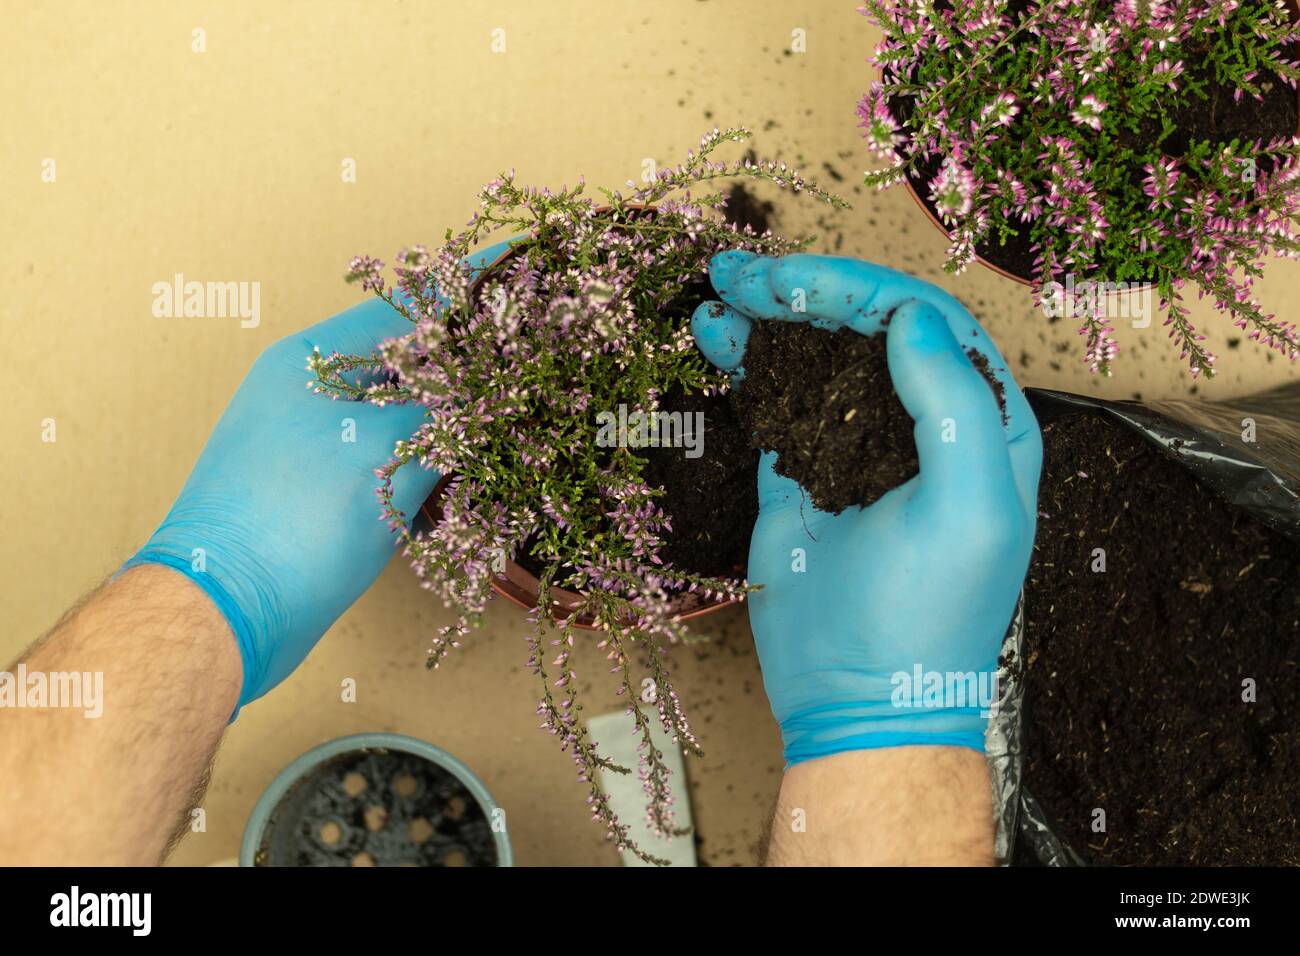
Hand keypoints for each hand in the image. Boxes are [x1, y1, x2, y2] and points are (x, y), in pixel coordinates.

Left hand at [124, 241, 511, 710]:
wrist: (223, 615)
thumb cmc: (298, 519)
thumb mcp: (384, 451)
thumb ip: (447, 411)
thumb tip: (498, 385)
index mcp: (313, 361)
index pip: (407, 308)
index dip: (469, 292)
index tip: (524, 269)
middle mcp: (310, 393)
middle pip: (408, 363)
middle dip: (470, 363)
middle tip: (534, 360)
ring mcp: (313, 446)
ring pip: (403, 417)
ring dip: (453, 422)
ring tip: (515, 418)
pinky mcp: (322, 496)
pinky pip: (391, 464)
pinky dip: (429, 467)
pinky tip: (470, 480)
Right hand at [692, 252, 1041, 765]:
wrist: (857, 699)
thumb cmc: (930, 614)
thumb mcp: (969, 510)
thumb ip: (952, 405)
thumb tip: (908, 318)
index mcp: (981, 423)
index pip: (926, 323)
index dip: (861, 289)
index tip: (794, 282)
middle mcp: (921, 421)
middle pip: (865, 326)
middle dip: (804, 291)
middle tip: (739, 271)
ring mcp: (857, 443)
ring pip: (818, 355)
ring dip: (768, 316)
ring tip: (716, 290)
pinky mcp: (804, 472)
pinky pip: (778, 399)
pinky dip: (747, 362)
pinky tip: (714, 334)